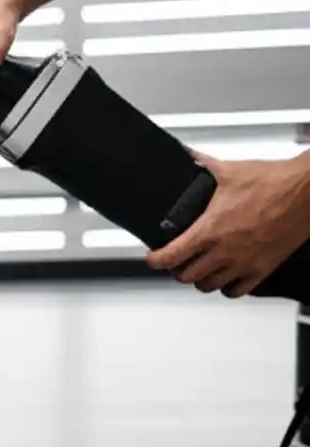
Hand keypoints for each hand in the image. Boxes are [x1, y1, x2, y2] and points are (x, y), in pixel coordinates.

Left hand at [146, 149, 309, 297]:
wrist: (307, 191)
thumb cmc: (273, 181)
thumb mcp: (229, 170)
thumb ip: (202, 164)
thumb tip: (186, 155)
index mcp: (210, 229)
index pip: (171, 256)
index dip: (156, 260)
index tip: (152, 257)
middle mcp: (225, 250)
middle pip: (186, 276)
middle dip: (176, 269)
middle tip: (176, 260)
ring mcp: (244, 262)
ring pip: (209, 286)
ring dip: (200, 279)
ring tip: (198, 268)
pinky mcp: (264, 268)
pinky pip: (237, 291)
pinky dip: (227, 288)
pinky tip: (225, 277)